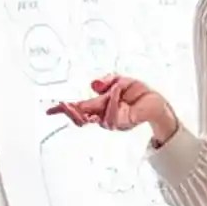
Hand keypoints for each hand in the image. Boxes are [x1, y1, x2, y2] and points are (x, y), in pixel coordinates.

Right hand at [46, 74, 174, 138]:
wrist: (156, 101)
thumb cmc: (138, 93)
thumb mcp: (120, 80)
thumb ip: (106, 80)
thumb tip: (94, 84)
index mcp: (99, 104)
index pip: (78, 108)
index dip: (64, 109)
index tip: (50, 110)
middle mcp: (102, 114)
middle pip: (81, 118)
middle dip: (71, 113)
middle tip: (64, 106)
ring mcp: (111, 121)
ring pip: (97, 118)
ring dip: (103, 101)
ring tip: (114, 89)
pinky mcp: (121, 124)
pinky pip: (111, 117)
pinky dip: (114, 102)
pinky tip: (118, 93)